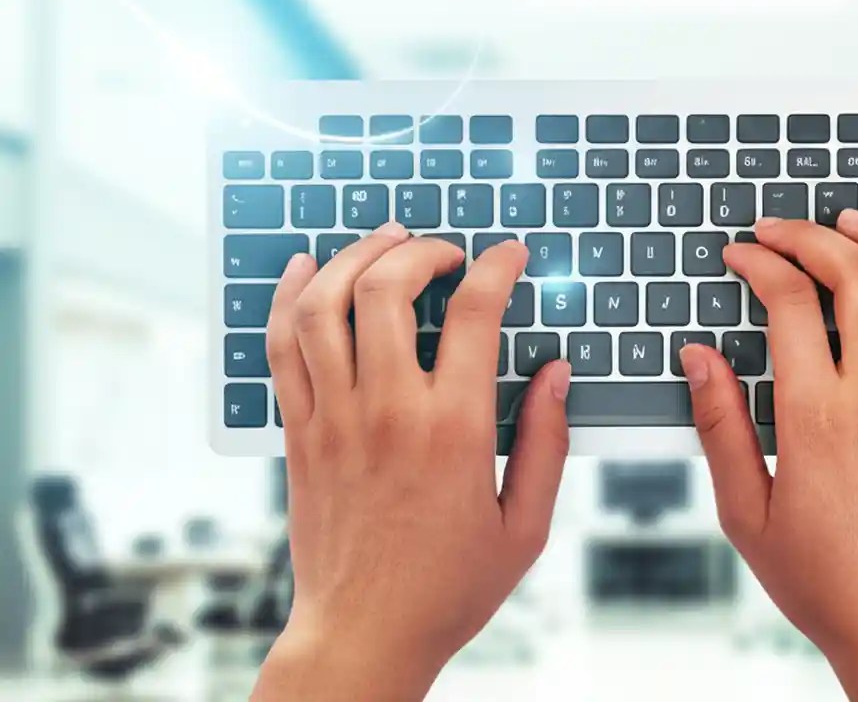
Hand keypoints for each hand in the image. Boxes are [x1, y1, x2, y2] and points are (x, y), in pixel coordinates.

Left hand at [252, 222, 571, 701]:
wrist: (364, 634)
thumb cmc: (448, 588)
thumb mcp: (525, 525)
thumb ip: (547, 442)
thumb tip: (558, 374)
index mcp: (455, 431)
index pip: (474, 315)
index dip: (496, 268)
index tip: (508, 255)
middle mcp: (389, 412)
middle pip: (387, 290)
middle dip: (420, 250)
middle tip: (445, 251)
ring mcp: (335, 419)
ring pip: (324, 306)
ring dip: (354, 258)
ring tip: (385, 241)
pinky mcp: (299, 433)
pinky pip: (281, 347)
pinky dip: (290, 296)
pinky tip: (306, 267)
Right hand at [678, 211, 857, 700]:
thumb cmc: (824, 580)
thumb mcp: (745, 511)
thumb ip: (720, 425)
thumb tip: (698, 358)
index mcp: (820, 416)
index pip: (788, 300)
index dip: (758, 262)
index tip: (740, 255)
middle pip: (856, 274)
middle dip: (811, 235)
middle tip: (780, 229)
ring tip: (854, 223)